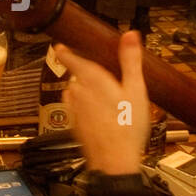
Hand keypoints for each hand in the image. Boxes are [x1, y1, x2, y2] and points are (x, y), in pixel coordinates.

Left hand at [55, 31, 149, 175]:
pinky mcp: (75, 124)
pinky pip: (74, 108)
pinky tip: (96, 111)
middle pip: (76, 76)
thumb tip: (130, 35)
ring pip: (74, 91)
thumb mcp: (136, 89)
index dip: (65, 52)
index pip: (71, 59)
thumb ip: (130, 61)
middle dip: (84, 72)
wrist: (114, 160)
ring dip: (82, 89)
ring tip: (100, 93)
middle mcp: (79, 92)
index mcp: (93, 79)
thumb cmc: (127, 127)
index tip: (60, 46)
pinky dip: (81, 105)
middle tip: (97, 72)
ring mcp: (74, 109)